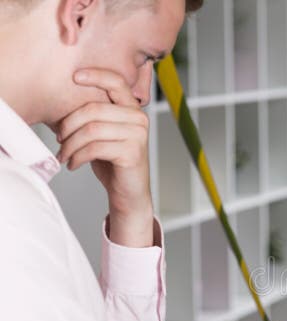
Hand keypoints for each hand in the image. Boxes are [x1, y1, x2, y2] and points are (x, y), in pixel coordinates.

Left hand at [56, 68, 152, 246]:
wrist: (128, 191)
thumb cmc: (112, 160)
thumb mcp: (103, 132)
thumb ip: (94, 115)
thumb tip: (62, 99)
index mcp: (133, 109)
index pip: (116, 82)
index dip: (95, 75)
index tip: (74, 77)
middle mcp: (139, 119)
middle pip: (93, 110)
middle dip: (68, 125)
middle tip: (60, 139)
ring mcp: (138, 136)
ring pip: (91, 130)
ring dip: (70, 144)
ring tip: (65, 154)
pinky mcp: (132, 153)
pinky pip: (95, 148)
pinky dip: (77, 157)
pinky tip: (73, 163)